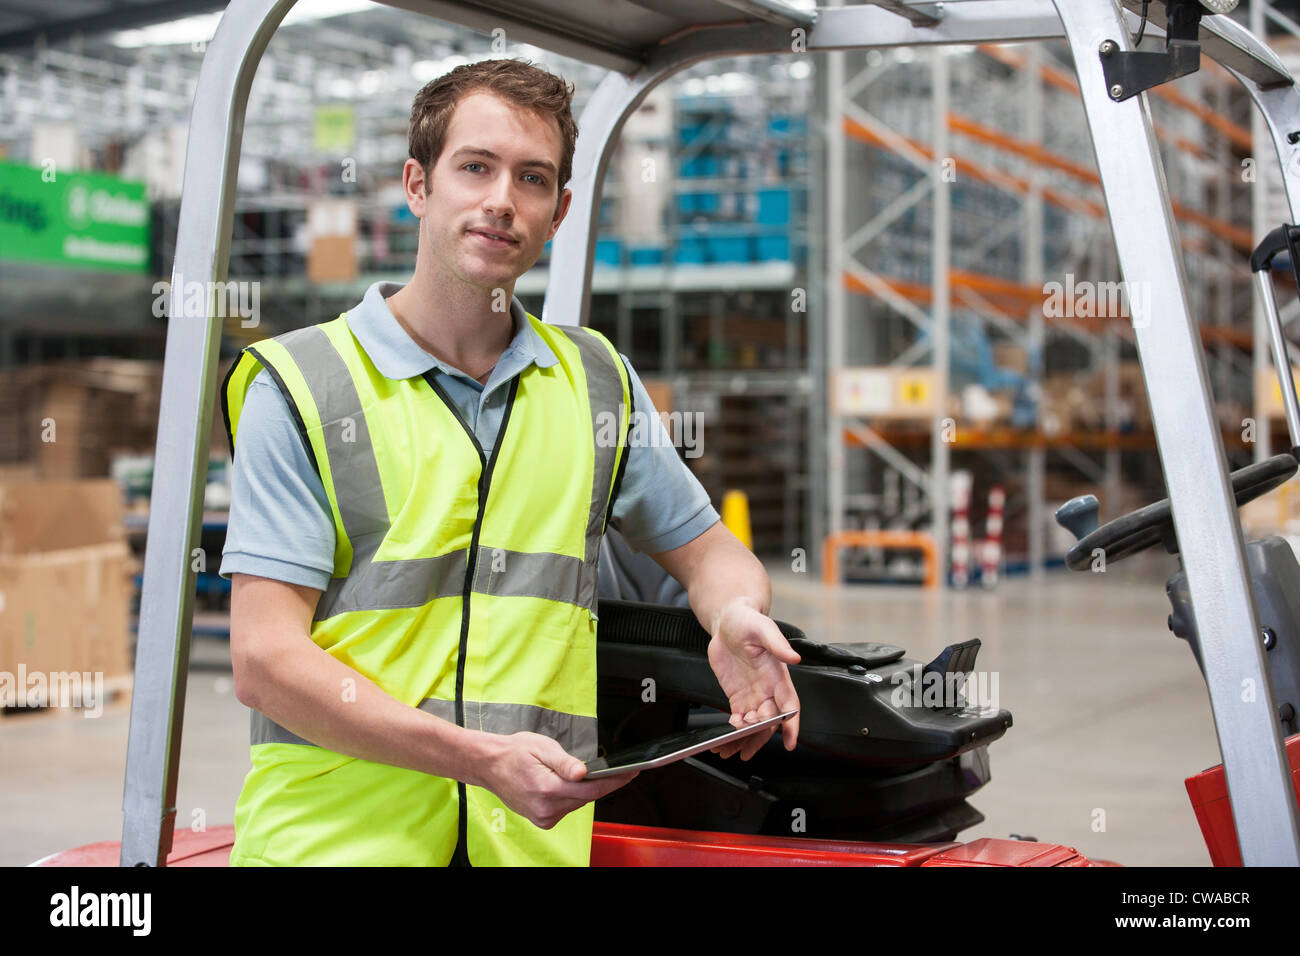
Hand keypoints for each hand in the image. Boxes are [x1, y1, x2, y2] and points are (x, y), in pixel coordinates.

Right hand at [478, 731, 637, 829]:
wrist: (489, 765)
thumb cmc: (515, 752)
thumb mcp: (542, 747)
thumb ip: (565, 762)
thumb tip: (584, 773)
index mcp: (547, 789)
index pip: (592, 789)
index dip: (615, 781)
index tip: (632, 773)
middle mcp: (546, 808)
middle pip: (587, 797)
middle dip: (603, 783)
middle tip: (617, 769)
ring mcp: (543, 817)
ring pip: (578, 803)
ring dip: (585, 790)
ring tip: (587, 773)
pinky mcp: (542, 820)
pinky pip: (567, 808)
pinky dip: (572, 796)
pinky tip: (568, 784)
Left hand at [706, 598, 800, 760]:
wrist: (728, 620)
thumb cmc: (747, 620)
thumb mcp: (763, 629)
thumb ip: (777, 644)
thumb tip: (794, 657)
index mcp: (778, 676)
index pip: (790, 706)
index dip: (792, 725)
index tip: (790, 742)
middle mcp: (768, 689)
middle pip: (769, 721)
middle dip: (758, 738)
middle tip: (745, 751)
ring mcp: (753, 694)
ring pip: (753, 725)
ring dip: (743, 739)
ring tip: (729, 752)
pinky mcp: (737, 696)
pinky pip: (738, 719)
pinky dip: (733, 731)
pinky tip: (724, 738)